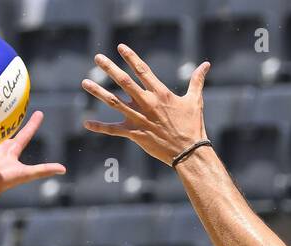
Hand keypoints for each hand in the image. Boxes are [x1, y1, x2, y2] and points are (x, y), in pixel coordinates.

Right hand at [0, 110, 65, 197]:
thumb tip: (63, 169)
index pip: (25, 134)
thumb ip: (43, 170)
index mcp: (12, 151)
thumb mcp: (26, 174)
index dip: (33, 124)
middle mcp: (0, 147)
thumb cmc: (3, 181)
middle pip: (8, 127)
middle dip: (11, 117)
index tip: (40, 113)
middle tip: (15, 103)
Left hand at [82, 45, 210, 166]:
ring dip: (98, 92)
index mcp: (160, 93)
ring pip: (114, 102)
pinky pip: (114, 130)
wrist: (189, 152)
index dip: (131, 58)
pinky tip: (86, 123)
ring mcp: (139, 118)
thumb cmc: (193, 126)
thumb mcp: (195, 100)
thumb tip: (206, 65)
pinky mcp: (135, 134)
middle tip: (97, 58)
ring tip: (85, 82)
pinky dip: (100, 127)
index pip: (142, 70)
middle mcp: (147, 103)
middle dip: (109, 68)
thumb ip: (197, 81)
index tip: (120, 47)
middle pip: (124, 82)